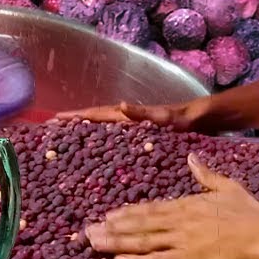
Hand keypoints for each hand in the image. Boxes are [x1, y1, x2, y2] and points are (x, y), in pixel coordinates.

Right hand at [52, 101, 195, 128]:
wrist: (208, 120)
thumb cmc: (188, 119)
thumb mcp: (167, 117)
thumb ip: (145, 113)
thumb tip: (120, 105)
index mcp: (130, 116)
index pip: (98, 114)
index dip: (77, 117)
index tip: (54, 119)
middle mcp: (129, 120)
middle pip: (96, 120)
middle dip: (74, 123)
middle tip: (51, 130)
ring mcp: (136, 129)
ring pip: (104, 130)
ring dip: (85, 132)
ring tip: (66, 141)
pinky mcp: (144, 138)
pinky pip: (117, 140)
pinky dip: (103, 142)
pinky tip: (98, 153)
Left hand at [84, 154, 258, 258]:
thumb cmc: (250, 210)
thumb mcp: (226, 186)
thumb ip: (205, 174)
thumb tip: (191, 157)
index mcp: (186, 204)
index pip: (150, 208)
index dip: (128, 213)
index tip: (108, 214)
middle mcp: (178, 221)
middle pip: (139, 224)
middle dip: (112, 228)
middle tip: (88, 231)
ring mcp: (182, 240)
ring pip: (142, 241)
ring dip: (117, 243)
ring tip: (95, 243)